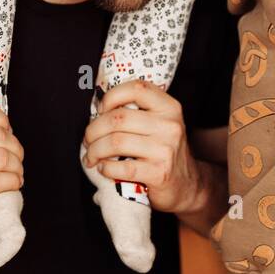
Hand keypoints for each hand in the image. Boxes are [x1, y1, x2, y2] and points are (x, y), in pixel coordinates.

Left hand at [81, 78, 200, 213]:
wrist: (186, 185)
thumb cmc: (164, 151)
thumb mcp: (160, 124)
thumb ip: (138, 112)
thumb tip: (99, 109)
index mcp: (169, 107)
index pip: (136, 88)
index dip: (112, 96)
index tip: (101, 110)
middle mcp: (169, 125)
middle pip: (118, 118)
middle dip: (93, 130)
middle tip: (88, 140)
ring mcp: (165, 149)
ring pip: (115, 142)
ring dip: (95, 151)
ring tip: (91, 156)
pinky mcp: (158, 173)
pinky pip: (121, 167)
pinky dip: (106, 168)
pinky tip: (104, 169)